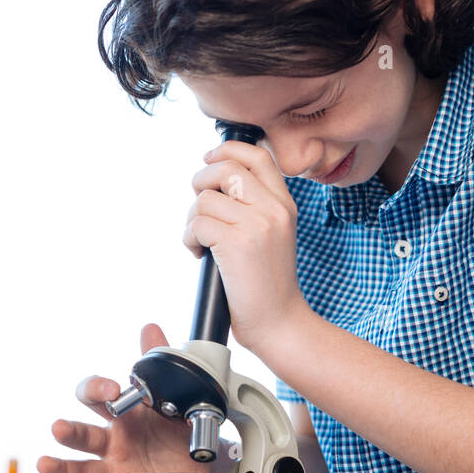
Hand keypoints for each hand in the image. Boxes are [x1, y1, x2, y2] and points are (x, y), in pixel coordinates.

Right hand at [37, 323, 205, 472]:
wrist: (206, 462)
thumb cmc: (178, 426)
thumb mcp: (173, 393)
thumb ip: (158, 361)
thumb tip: (149, 329)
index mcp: (121, 412)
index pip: (94, 396)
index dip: (97, 390)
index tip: (110, 390)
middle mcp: (111, 439)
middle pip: (81, 434)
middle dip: (69, 431)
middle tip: (59, 428)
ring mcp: (113, 467)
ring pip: (80, 467)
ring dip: (60, 466)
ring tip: (44, 464)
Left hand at [184, 138, 312, 354]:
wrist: (278, 322)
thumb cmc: (266, 284)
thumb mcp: (271, 236)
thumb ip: (253, 207)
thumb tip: (212, 180)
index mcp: (285, 204)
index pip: (258, 156)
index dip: (227, 150)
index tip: (208, 160)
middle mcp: (275, 209)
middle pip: (226, 168)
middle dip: (200, 182)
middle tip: (198, 209)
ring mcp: (258, 224)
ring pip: (205, 198)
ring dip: (192, 220)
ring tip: (201, 242)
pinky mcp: (237, 243)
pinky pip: (197, 223)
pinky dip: (188, 239)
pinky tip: (199, 255)